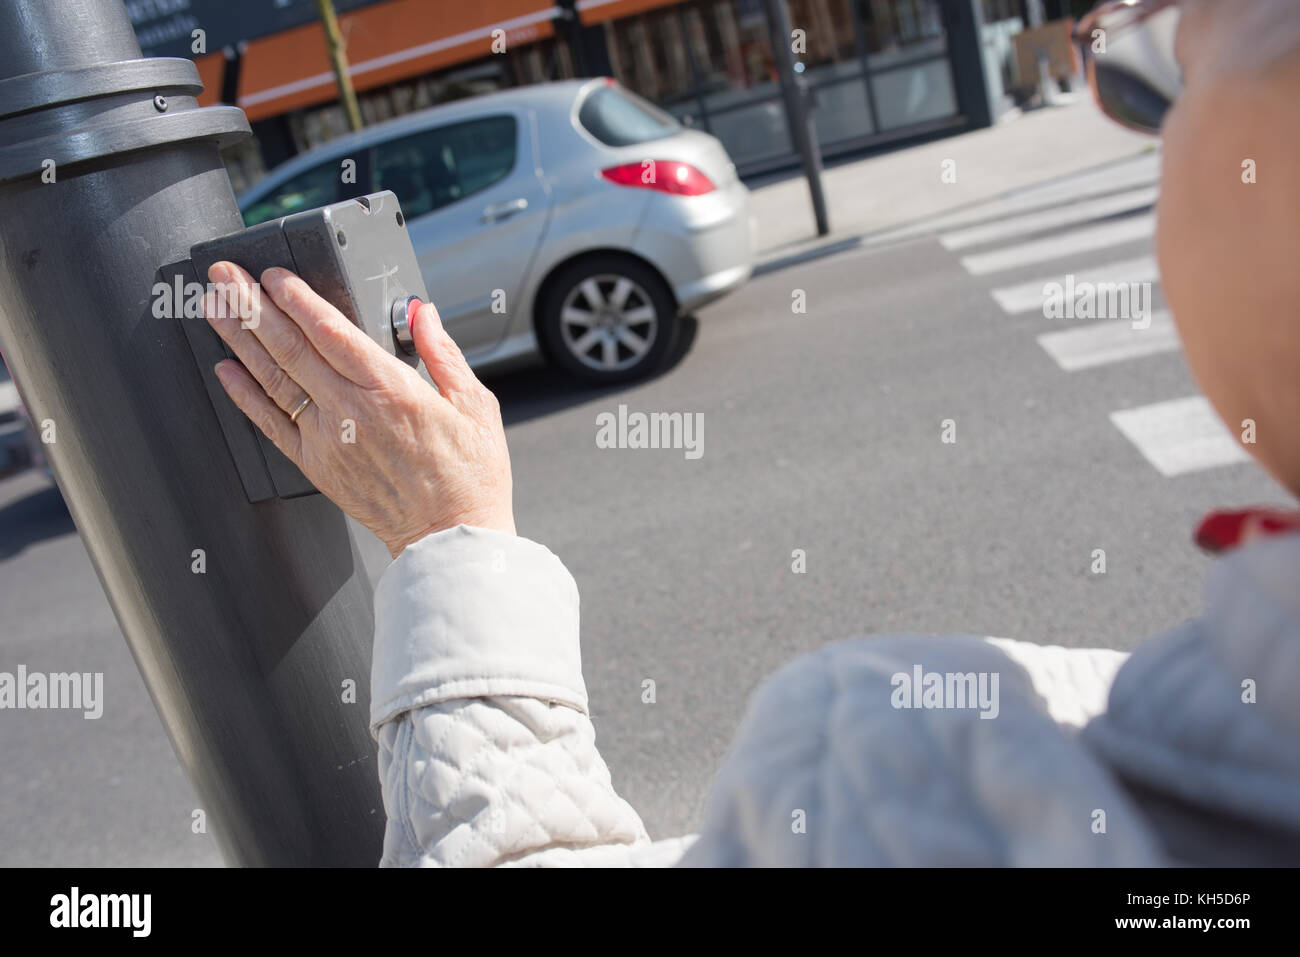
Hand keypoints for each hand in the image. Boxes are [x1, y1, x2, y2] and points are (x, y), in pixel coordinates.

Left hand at [202, 262, 514, 557]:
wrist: (449, 536)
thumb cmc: (468, 476)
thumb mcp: (474, 405)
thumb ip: (442, 353)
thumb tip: (421, 314)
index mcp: (392, 390)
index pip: (331, 332)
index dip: (297, 300)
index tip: (274, 276)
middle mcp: (351, 412)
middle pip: (290, 348)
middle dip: (254, 306)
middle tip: (226, 276)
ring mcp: (328, 440)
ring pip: (272, 379)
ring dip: (240, 339)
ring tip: (216, 307)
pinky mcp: (316, 465)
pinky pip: (271, 425)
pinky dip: (245, 396)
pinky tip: (226, 371)